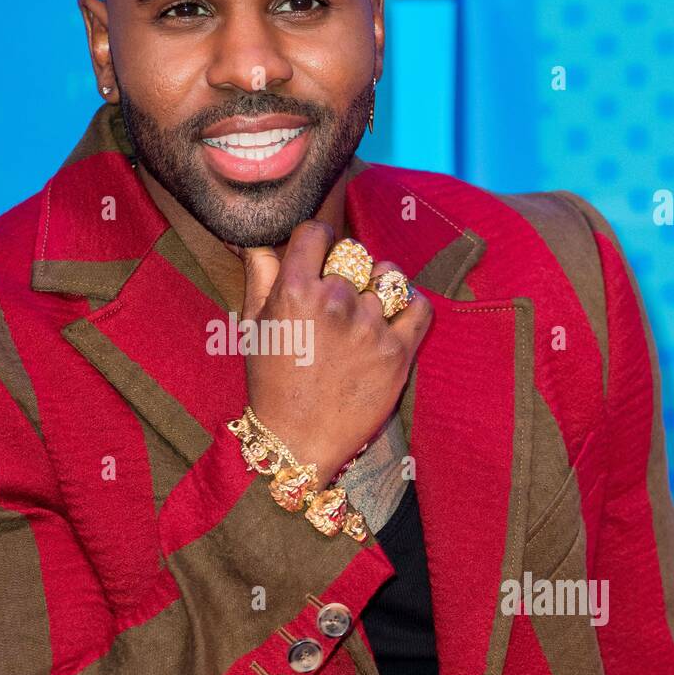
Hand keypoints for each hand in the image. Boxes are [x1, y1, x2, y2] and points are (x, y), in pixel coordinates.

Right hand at [238, 220, 433, 487]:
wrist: (298, 442)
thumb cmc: (271, 384)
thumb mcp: (253, 327)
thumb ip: (260, 275)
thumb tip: (259, 238)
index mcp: (295, 292)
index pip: (316, 232)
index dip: (318, 240)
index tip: (320, 254)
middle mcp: (334, 303)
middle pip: (354, 255)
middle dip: (347, 270)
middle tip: (338, 299)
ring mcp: (369, 327)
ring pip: (389, 276)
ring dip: (379, 287)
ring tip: (367, 311)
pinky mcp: (397, 351)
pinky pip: (419, 305)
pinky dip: (411, 304)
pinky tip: (397, 314)